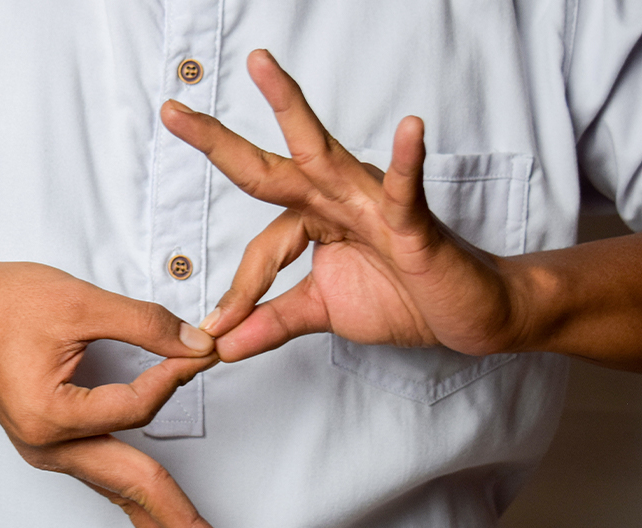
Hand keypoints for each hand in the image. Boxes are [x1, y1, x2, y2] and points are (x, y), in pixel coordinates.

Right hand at [0, 262, 232, 527]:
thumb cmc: (3, 303)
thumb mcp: (79, 302)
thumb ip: (144, 324)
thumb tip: (197, 346)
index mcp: (49, 414)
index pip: (136, 408)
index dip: (175, 377)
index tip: (202, 351)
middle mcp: (48, 445)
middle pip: (129, 487)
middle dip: (179, 524)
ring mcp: (48, 451)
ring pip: (115, 493)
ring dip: (159, 527)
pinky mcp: (53, 445)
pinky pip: (102, 479)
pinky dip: (134, 501)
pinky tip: (156, 525)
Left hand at [161, 49, 527, 361]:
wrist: (469, 314)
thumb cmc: (404, 299)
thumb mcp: (323, 313)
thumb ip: (272, 322)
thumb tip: (220, 345)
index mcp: (313, 221)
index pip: (260, 248)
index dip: (240, 291)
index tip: (220, 328)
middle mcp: (336, 200)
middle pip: (268, 169)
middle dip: (218, 141)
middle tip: (172, 111)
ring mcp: (373, 205)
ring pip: (323, 154)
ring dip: (289, 109)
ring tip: (260, 68)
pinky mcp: (415, 223)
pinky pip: (405, 190)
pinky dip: (406, 162)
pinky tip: (411, 128)